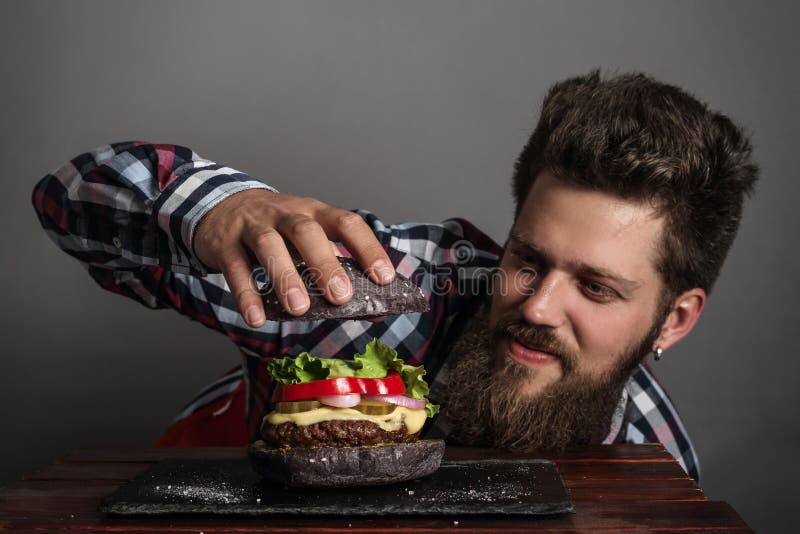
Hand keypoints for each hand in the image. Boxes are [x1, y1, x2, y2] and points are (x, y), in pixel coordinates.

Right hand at [193, 189, 394, 326]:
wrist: (221, 207)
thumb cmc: (278, 232)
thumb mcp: (308, 242)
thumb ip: (337, 271)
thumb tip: (376, 310)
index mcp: (315, 213)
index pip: (347, 223)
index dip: (367, 249)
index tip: (384, 278)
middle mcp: (286, 214)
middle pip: (307, 232)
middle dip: (325, 264)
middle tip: (340, 296)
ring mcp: (253, 226)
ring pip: (269, 245)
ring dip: (285, 277)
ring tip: (298, 309)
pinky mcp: (225, 244)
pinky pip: (235, 268)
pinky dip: (246, 295)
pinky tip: (257, 318)